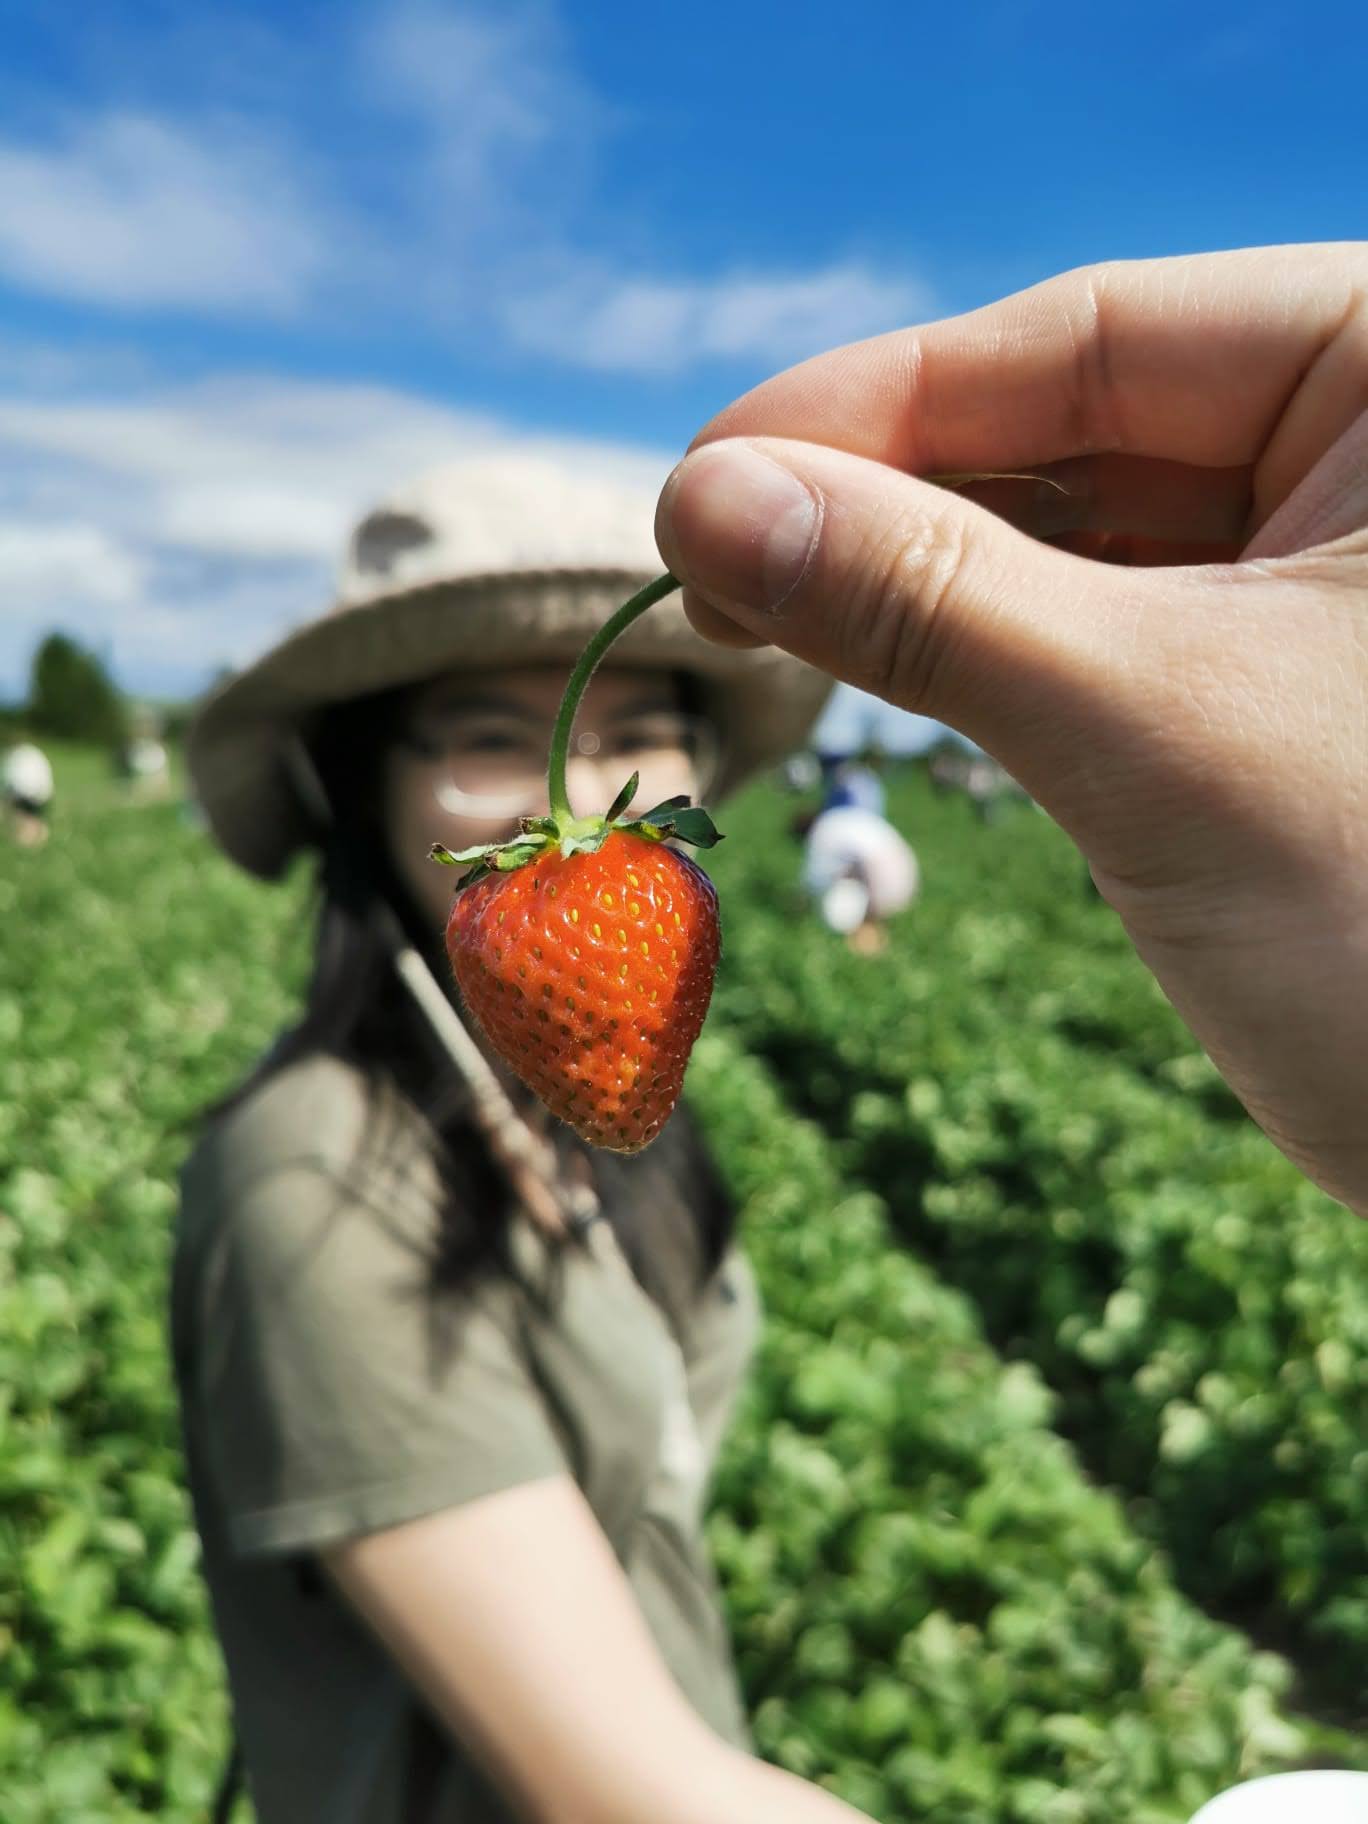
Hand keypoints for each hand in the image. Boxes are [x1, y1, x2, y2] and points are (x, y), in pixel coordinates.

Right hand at [654, 245, 1367, 1212]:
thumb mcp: (1153, 730)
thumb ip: (929, 598)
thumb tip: (705, 498)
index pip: (1095, 334)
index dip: (872, 403)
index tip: (700, 475)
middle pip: (1078, 423)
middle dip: (885, 497)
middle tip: (709, 564)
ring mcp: (1338, 570)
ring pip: (1083, 530)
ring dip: (919, 576)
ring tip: (763, 616)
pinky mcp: (1292, 681)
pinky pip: (1109, 625)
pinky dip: (989, 647)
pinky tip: (874, 659)